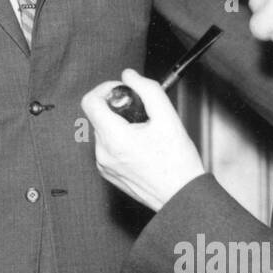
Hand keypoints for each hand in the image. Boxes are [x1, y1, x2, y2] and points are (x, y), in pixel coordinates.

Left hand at [80, 70, 204, 211]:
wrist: (182, 197)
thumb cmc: (178, 163)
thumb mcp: (168, 118)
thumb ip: (148, 89)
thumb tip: (129, 75)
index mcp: (114, 138)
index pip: (90, 101)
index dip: (106, 89)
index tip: (123, 91)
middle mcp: (103, 152)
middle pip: (98, 115)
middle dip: (119, 108)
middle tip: (143, 114)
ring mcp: (104, 165)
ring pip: (104, 131)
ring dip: (120, 124)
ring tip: (146, 133)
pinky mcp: (108, 173)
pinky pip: (107, 147)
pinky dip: (120, 140)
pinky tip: (142, 147)